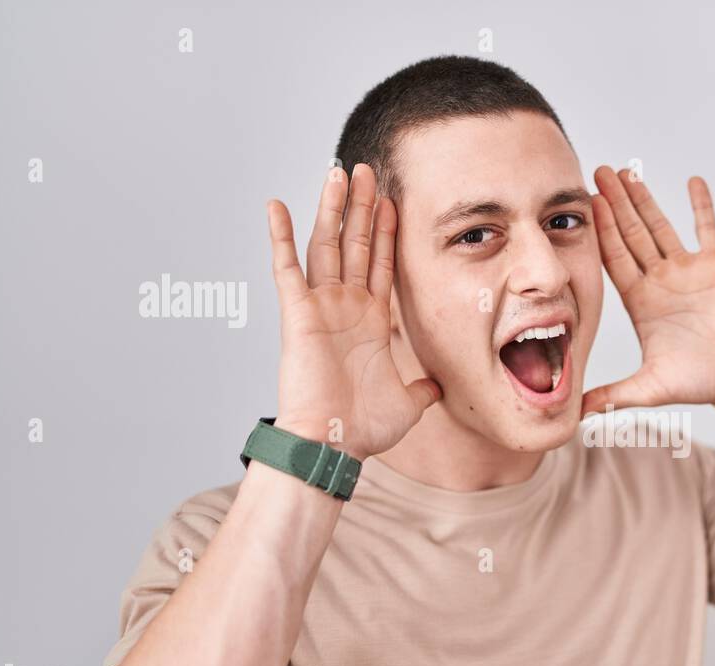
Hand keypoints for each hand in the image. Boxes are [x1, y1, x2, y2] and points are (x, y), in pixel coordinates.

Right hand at [265, 163, 440, 459]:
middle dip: (362, 207)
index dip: (386, 232)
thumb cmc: (362, 430)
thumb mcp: (408, 403)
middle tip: (367, 170)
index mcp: (371, 321)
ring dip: (332, 209)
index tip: (392, 200)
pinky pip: (287, 268)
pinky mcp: (298, 314)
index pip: (380, 264)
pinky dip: (280, 236)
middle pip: (354, 244)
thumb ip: (423, 387)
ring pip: (326, 245)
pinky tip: (277, 206)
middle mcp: (345, 307)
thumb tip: (437, 386)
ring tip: (339, 172)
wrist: (332, 445)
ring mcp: (321, 307)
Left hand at [581, 166, 714, 415]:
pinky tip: (692, 182)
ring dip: (644, 200)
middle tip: (596, 172)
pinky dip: (701, 206)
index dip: (599, 232)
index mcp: (640, 302)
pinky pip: (707, 229)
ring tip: (627, 172)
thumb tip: (575, 413)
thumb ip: (613, 397)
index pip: (613, 259)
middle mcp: (659, 282)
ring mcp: (688, 272)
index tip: (585, 205)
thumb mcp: (650, 389)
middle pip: (630, 235)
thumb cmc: (702, 384)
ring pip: (660, 227)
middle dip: (614, 205)